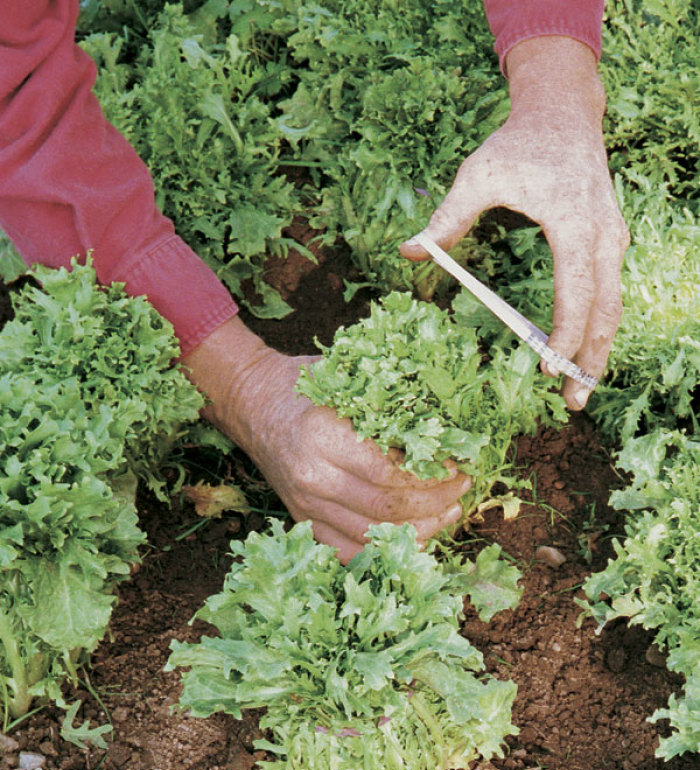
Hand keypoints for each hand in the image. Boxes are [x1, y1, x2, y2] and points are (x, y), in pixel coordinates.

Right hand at [182, 317, 470, 562]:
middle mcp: (313, 478)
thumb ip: (388, 401)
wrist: (252, 403)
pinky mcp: (303, 521)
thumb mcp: (344, 379)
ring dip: (420, 530)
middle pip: (387, 510)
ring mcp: (305, 505)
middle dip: (435, 503)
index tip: (458, 466)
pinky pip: (349, 550)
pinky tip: (415, 535)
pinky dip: (386, 548)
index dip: (432, 477)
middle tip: (462, 488)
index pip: (391, 474)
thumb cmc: (304, 386)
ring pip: (373, 536)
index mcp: (324, 438)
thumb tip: (446, 421)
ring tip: (449, 511)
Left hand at [401, 36, 628, 410]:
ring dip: (598, 351)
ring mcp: (613, 239)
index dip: (564, 332)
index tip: (548, 367)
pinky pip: (609, 294)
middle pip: (606, 310)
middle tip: (571, 404)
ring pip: (613, 307)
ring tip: (580, 390)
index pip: (576, 290)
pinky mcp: (611, 242)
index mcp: (574, 222)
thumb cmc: (519, 143)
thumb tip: (409, 252)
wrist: (564, 112)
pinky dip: (597, 328)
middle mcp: (604, 235)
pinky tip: (580, 354)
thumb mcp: (479, 176)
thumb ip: (447, 217)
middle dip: (589, 359)